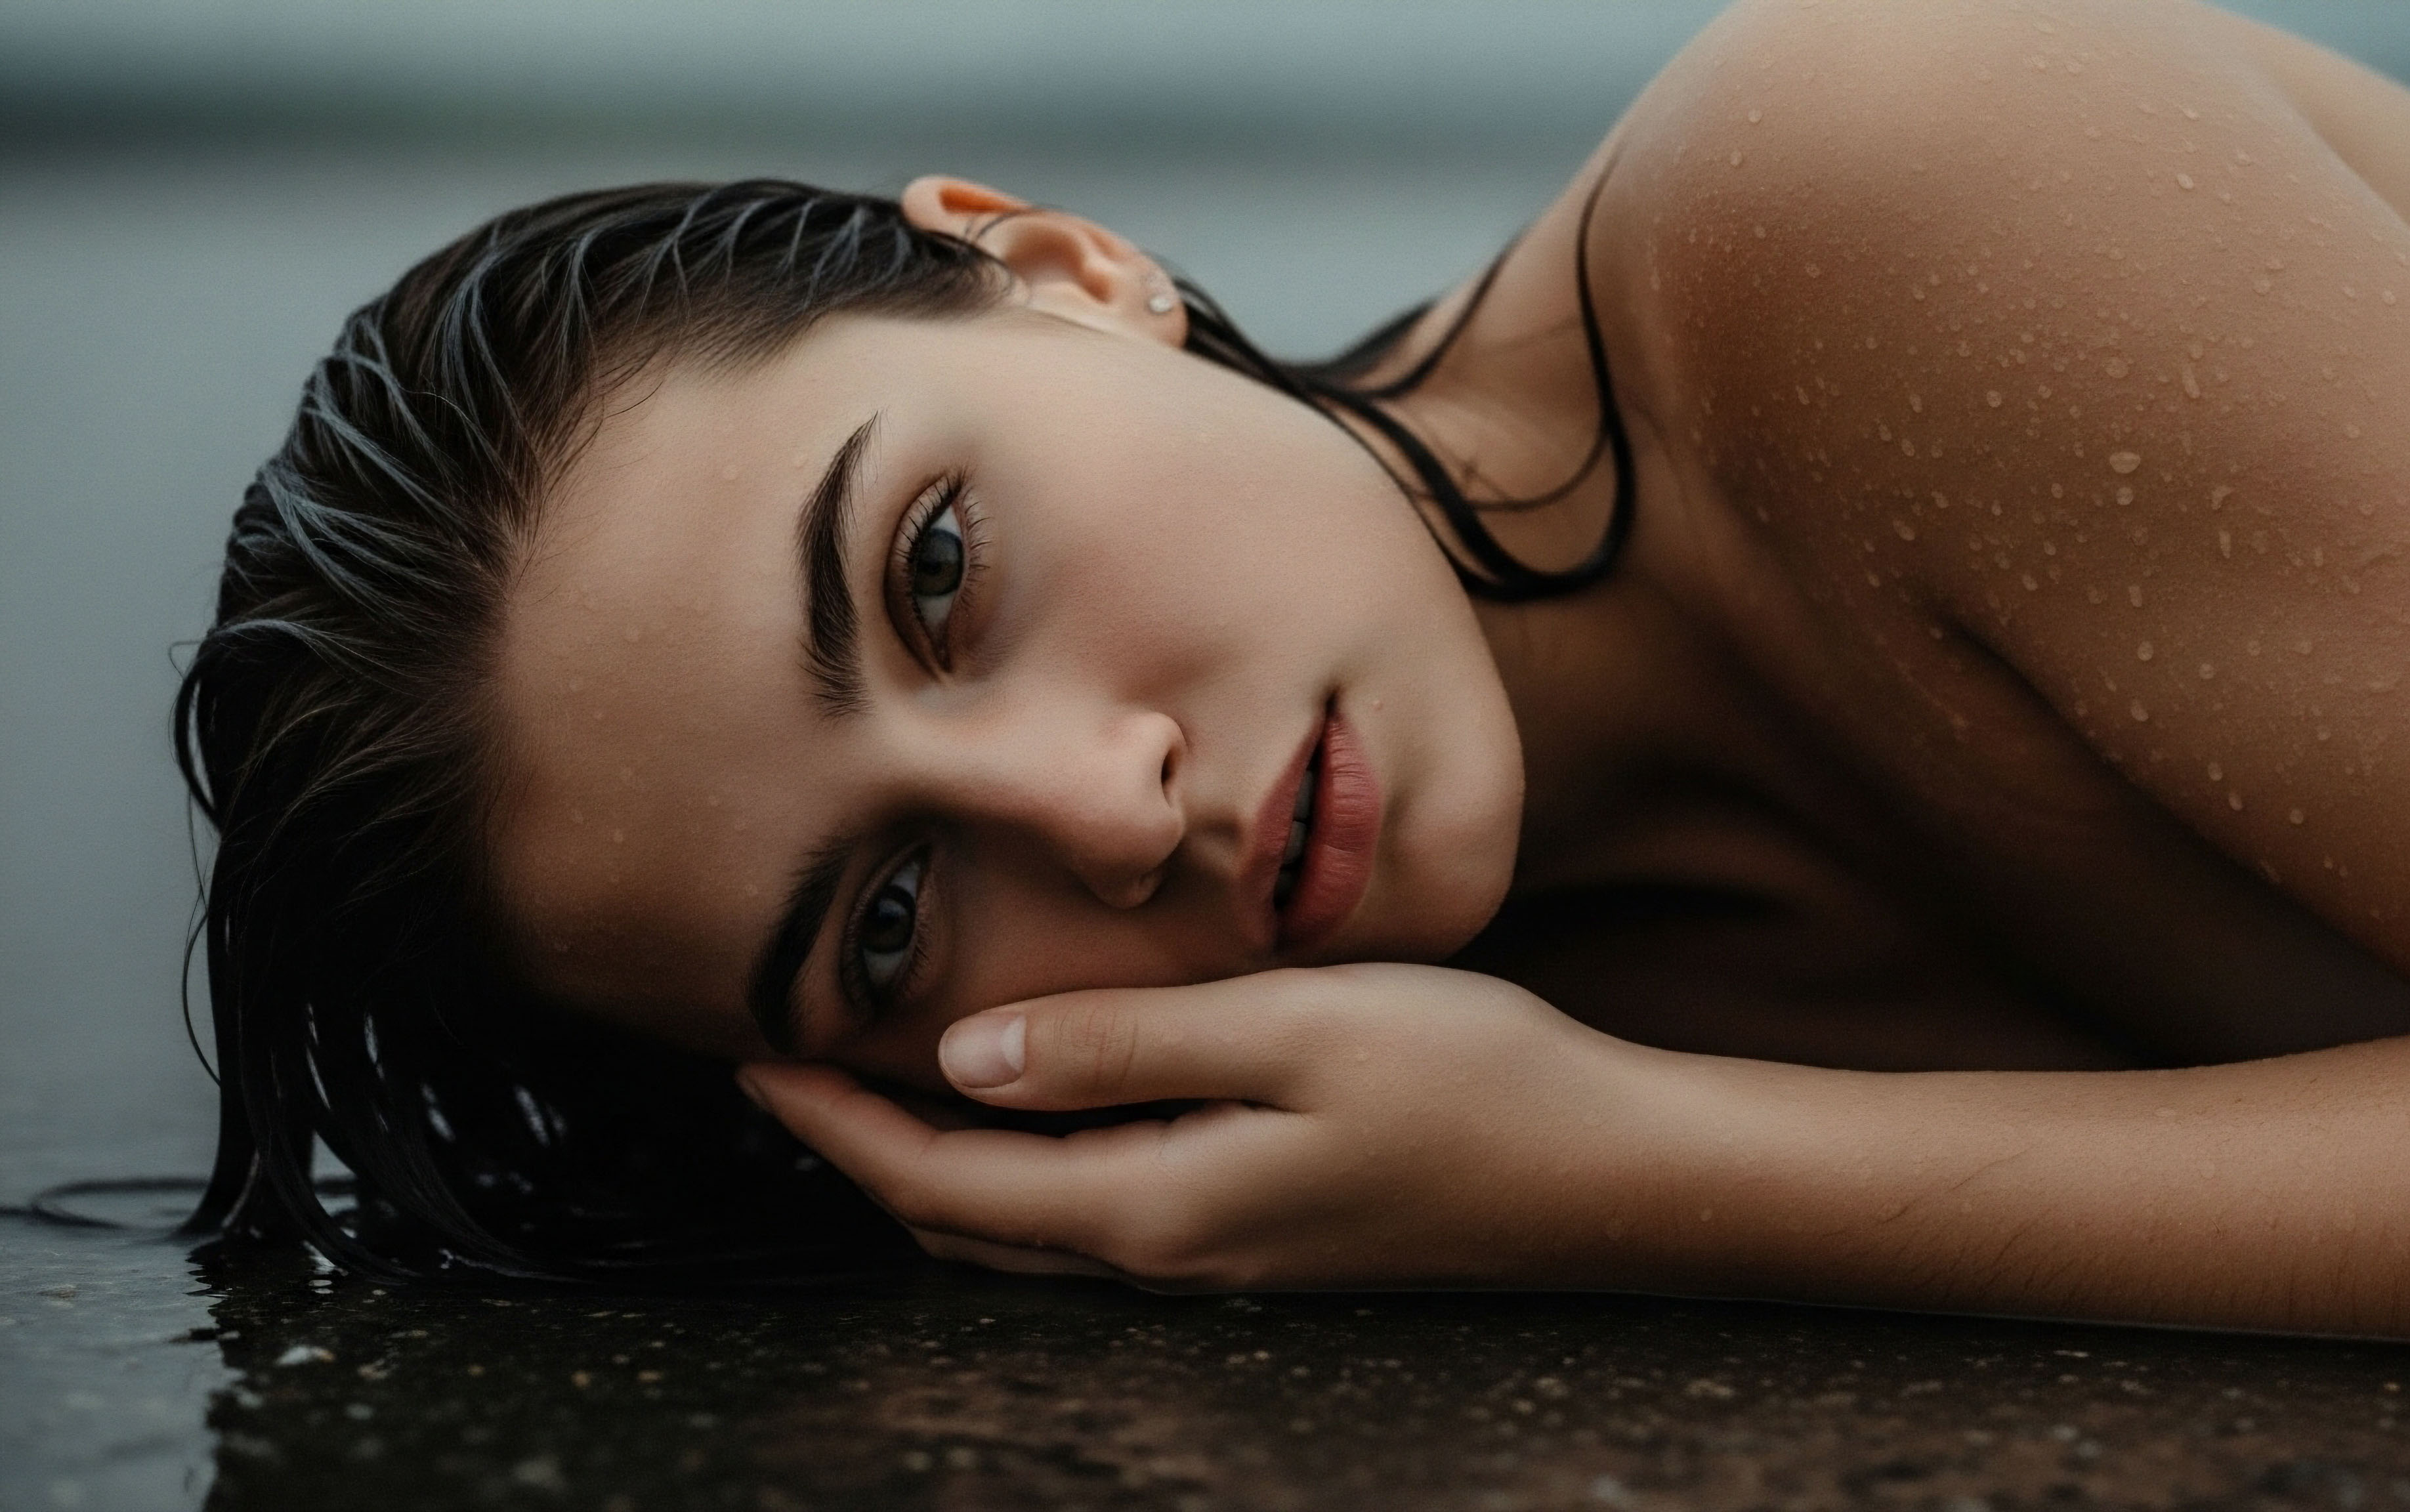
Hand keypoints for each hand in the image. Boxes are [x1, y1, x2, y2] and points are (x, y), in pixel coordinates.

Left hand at [738, 964, 1664, 1289]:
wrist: (1607, 1173)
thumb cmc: (1467, 1083)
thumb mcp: (1290, 1031)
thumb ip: (1126, 1045)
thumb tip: (969, 1056)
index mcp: (1156, 1207)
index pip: (940, 1184)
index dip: (833, 1126)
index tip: (751, 1055)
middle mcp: (1169, 1255)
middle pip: (963, 1223)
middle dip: (860, 1149)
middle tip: (786, 1060)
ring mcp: (1216, 1257)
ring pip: (1023, 1227)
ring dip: (935, 1162)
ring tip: (878, 1074)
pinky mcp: (1257, 1236)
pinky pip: (1093, 1212)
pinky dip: (1022, 1163)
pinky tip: (1029, 1092)